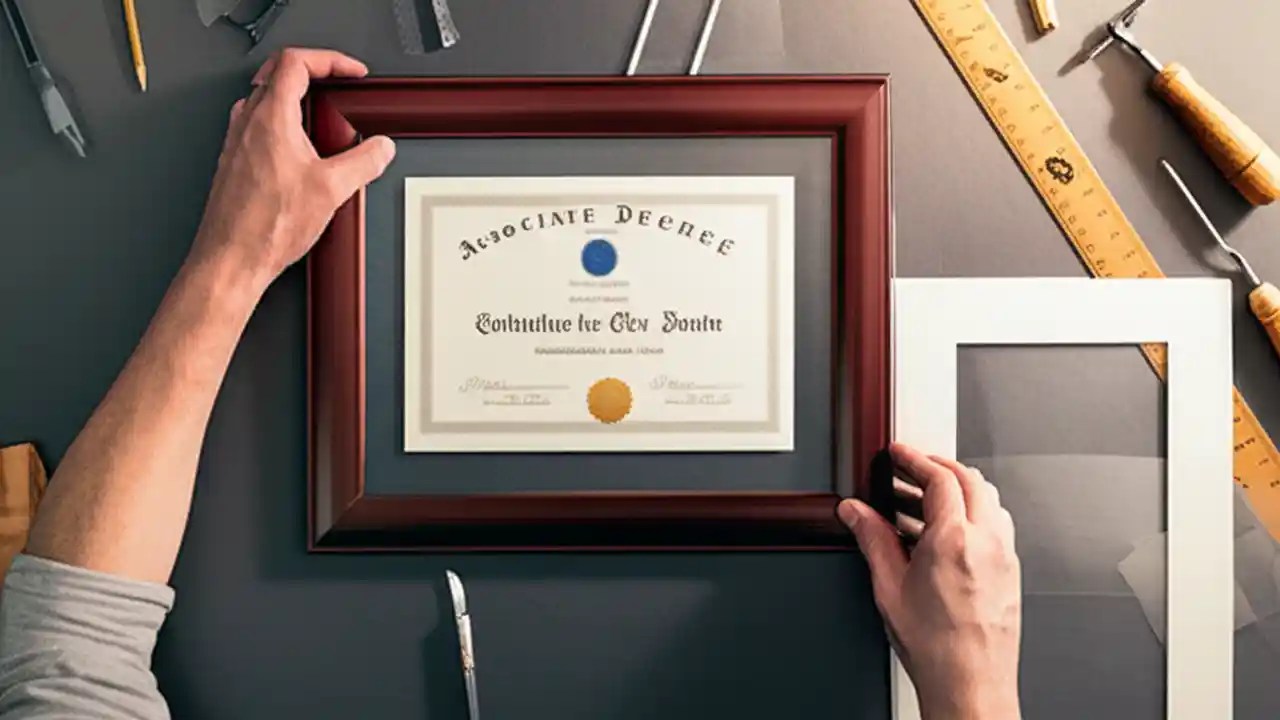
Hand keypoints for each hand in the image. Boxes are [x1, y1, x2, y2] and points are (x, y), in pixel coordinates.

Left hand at [189, 48, 395, 292]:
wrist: (232, 258)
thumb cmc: (265, 227)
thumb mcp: (331, 191)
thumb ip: (363, 162)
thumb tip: (380, 149)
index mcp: (270, 117)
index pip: (296, 62)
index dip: (329, 60)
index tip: (350, 74)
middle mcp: (247, 123)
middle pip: (277, 74)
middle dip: (313, 75)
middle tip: (337, 87)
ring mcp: (237, 141)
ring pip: (265, 100)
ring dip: (296, 101)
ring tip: (321, 121)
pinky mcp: (234, 162)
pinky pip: (258, 127)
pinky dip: (283, 126)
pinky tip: (300, 155)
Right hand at [839, 443, 1021, 719]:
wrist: (970, 683)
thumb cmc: (935, 647)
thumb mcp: (889, 587)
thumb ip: (873, 540)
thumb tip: (856, 513)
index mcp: (953, 540)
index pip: (940, 478)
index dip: (915, 458)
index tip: (899, 454)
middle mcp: (986, 542)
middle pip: (970, 479)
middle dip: (939, 466)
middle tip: (911, 468)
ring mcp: (1004, 556)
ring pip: (989, 500)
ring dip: (960, 488)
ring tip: (925, 499)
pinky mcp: (1011, 571)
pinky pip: (997, 524)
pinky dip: (974, 512)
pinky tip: (950, 530)